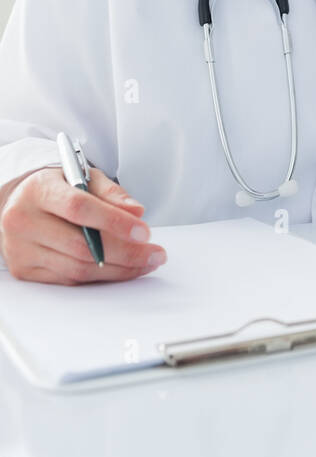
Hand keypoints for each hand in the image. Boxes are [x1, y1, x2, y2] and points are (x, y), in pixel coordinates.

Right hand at [0, 166, 166, 284]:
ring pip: (77, 268)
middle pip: (80, 246)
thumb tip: (137, 213)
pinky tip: (122, 270)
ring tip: (145, 262)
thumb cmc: (58, 188)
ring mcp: (21, 249)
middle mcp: (23, 220)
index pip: (79, 208)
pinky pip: (69, 280)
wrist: (22, 203)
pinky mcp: (24, 270)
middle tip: (155, 253)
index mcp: (38, 190)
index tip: (144, 232)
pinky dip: (100, 277)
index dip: (115, 222)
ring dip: (118, 270)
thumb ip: (111, 193)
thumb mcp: (84, 177)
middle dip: (125, 253)